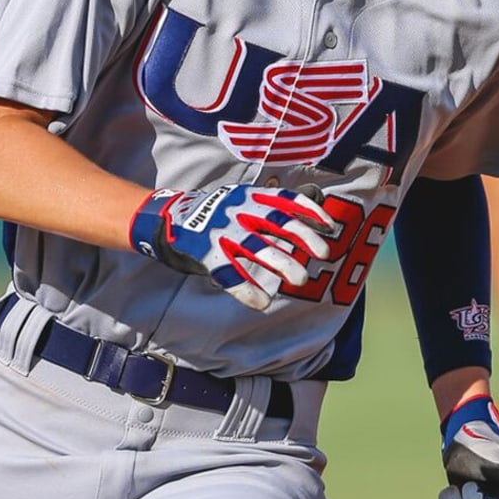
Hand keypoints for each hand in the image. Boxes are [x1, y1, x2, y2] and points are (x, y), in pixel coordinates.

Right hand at [129, 184, 331, 310]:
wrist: (169, 218)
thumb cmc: (216, 213)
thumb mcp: (242, 199)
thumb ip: (268, 208)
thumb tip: (306, 222)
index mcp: (249, 196)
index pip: (285, 199)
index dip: (309, 211)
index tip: (329, 226)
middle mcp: (238, 210)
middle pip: (276, 222)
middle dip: (303, 237)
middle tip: (325, 254)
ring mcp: (223, 231)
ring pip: (257, 248)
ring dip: (281, 263)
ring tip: (301, 280)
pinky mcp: (207, 252)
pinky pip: (229, 272)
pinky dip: (246, 288)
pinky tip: (262, 302)